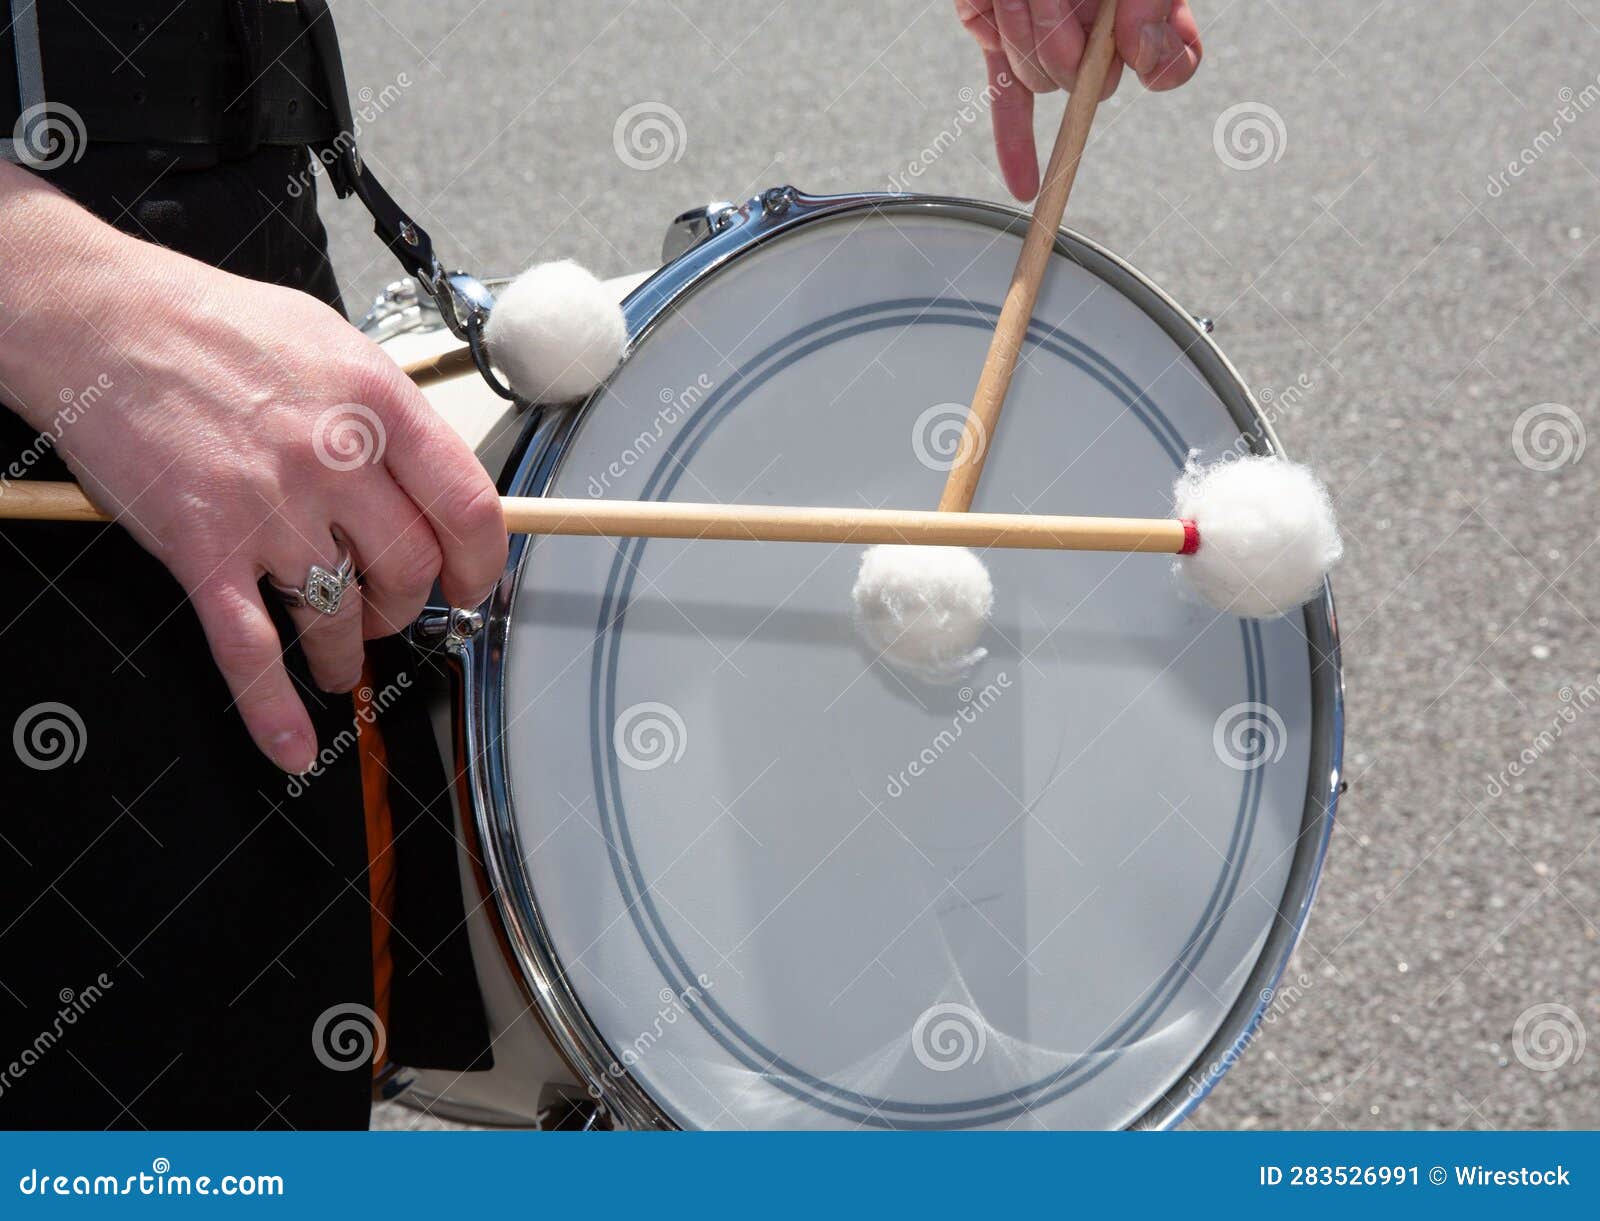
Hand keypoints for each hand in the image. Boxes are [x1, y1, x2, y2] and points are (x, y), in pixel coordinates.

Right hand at [0, 167, 507, 773]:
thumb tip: (436, 478)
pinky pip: (250, 649)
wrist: (99, 318)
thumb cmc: (212, 323)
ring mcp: (269, 507)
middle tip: (389, 611)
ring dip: (344, 652)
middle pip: (411, 570)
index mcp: (379, 405)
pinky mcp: (203, 547)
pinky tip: (291, 746)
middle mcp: (334, 459)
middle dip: (406, 607)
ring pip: (339, 616)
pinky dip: (271, 710)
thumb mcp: (332, 344)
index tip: (476, 584)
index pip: (470, 508)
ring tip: (337, 659)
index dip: (483, 563)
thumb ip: (390, 415)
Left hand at [955, 0, 1201, 198]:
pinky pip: (1010, 101)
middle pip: (1091, 83)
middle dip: (1069, 41)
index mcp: (1141, 8)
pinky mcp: (999, 34)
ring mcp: (1047, 36)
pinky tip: (1023, 182)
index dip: (1156, 57)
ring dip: (1026, 31)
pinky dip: (1016, 144)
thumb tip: (1141, 48)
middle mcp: (1099, 30)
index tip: (1131, 23)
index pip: (1169, 64)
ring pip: (1041, 78)